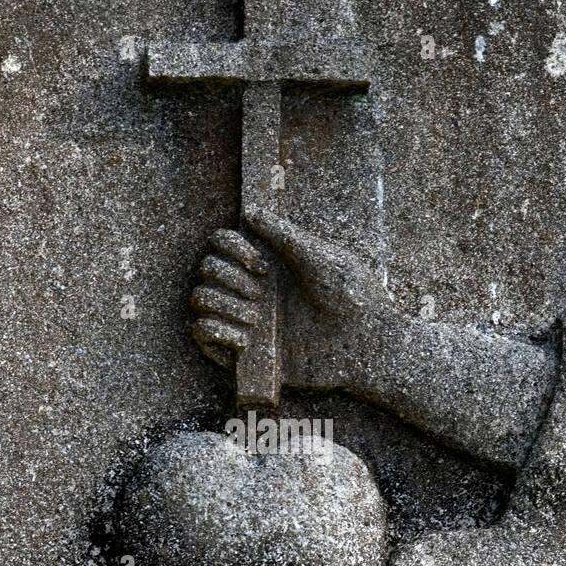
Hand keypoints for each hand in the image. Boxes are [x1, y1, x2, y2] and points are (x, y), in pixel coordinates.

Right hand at [191, 208, 392, 391]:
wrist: (365, 347)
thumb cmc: (352, 298)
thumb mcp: (320, 258)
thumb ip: (284, 236)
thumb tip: (250, 212)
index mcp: (269, 264)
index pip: (223, 244)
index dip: (229, 248)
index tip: (261, 265)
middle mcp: (254, 290)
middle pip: (206, 270)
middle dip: (226, 277)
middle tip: (260, 293)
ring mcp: (247, 321)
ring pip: (200, 300)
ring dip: (220, 304)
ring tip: (255, 319)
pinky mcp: (245, 354)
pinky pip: (202, 336)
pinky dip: (213, 332)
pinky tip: (244, 339)